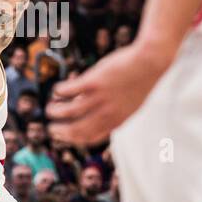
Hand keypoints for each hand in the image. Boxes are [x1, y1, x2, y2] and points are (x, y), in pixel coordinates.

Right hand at [46, 42, 171, 144]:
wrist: (151, 61)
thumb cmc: (140, 82)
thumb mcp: (129, 105)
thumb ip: (111, 114)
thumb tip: (90, 113)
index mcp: (116, 121)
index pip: (89, 138)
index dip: (72, 139)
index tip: (63, 136)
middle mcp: (107, 112)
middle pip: (76, 129)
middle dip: (59, 131)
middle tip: (51, 128)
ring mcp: (100, 97)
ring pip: (68, 111)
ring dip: (55, 112)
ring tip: (50, 108)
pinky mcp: (93, 81)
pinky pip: (68, 91)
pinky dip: (59, 92)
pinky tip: (58, 89)